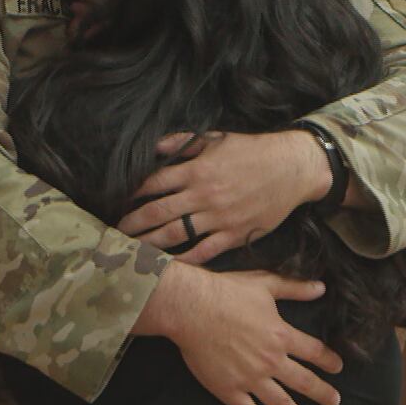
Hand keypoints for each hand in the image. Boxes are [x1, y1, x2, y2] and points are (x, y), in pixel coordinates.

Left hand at [118, 130, 325, 265]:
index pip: (154, 183)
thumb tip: (155, 146)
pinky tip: (169, 266)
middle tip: (114, 235)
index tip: (117, 202)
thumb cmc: (253, 151)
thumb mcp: (217, 138)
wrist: (292, 168)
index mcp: (197, 169)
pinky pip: (205, 251)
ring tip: (132, 252)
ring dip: (151, 243)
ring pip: (177, 234)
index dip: (132, 193)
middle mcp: (204, 194)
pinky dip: (185, 260)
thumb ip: (184, 142)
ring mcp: (219, 217)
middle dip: (133, 224)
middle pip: (158, 212)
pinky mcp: (235, 234)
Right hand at [154, 266, 344, 404]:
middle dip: (324, 394)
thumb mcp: (265, 283)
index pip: (315, 353)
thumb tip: (321, 288)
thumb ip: (294, 289)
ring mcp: (250, 379)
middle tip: (335, 402)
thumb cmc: (226, 292)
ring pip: (282, 404)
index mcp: (281, 335)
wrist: (190, 308)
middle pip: (305, 383)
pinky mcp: (229, 390)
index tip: (338, 368)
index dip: (330, 362)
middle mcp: (270, 361)